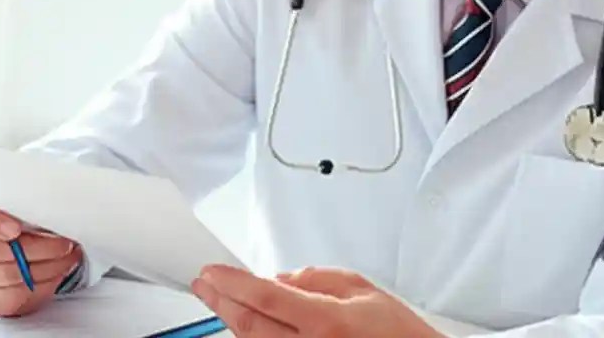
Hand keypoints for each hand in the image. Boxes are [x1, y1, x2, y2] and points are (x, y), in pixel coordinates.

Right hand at [0, 197, 82, 316]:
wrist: (31, 253)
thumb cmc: (27, 221)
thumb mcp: (25, 204)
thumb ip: (25, 202)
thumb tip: (49, 204)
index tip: (17, 229)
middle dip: (37, 247)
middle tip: (63, 243)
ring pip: (7, 274)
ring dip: (47, 265)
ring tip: (67, 256)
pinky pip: (14, 295)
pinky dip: (43, 284)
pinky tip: (56, 272)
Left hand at [191, 265, 441, 336]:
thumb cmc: (399, 335)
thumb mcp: (362, 290)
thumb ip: (316, 278)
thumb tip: (280, 278)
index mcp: (327, 322)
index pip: (265, 296)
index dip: (232, 282)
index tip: (211, 272)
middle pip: (249, 325)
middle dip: (220, 302)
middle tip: (204, 285)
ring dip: (234, 321)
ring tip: (221, 301)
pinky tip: (248, 326)